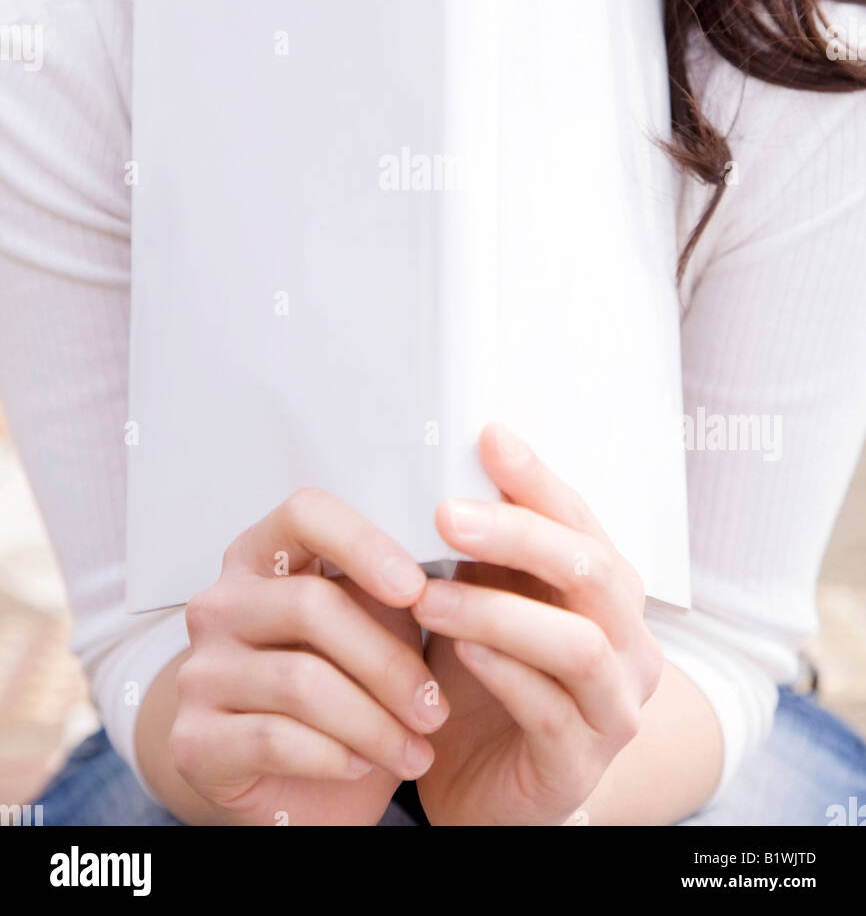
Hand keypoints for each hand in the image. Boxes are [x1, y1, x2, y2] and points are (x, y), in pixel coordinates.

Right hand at [169, 488, 450, 825]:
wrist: (285, 782)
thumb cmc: (340, 686)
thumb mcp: (376, 626)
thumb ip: (400, 588)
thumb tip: (468, 549)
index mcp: (262, 556)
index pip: (304, 514)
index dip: (363, 543)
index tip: (416, 589)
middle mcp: (219, 603)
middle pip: (310, 606)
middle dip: (389, 663)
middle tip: (436, 709)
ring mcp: (198, 670)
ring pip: (300, 681)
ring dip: (374, 723)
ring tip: (417, 751)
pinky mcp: (193, 739)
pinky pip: (274, 738)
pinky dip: (333, 756)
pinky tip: (364, 766)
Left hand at [412, 424, 663, 825]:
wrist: (485, 788)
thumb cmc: (484, 680)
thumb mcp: (482, 598)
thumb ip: (479, 543)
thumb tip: (445, 460)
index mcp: (608, 592)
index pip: (581, 519)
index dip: (537, 477)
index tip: (487, 436)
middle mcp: (629, 645)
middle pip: (593, 572)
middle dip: (520, 535)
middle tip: (447, 513)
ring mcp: (614, 710)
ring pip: (578, 645)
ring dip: (498, 611)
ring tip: (428, 595)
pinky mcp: (580, 767)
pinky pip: (550, 712)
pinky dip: (502, 674)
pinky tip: (457, 652)